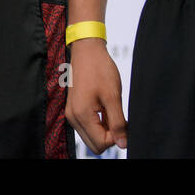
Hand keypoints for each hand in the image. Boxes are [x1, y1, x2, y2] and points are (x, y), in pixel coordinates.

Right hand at [65, 38, 127, 153]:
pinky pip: (87, 126)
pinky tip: (104, 106)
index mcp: (81, 115)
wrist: (86, 50)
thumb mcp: (113, 96)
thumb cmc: (99, 69)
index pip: (101, 144)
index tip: (123, 121)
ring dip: (104, 129)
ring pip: (91, 136)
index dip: (116, 137)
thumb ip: (117, 123)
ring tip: (110, 108)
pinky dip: (98, 122)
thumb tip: (123, 145)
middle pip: (94, 144)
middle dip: (109, 136)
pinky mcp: (73, 109)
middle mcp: (72, 118)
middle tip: (118, 116)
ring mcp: (71, 113)